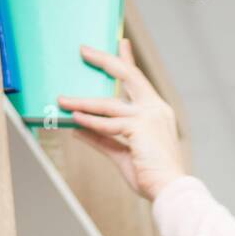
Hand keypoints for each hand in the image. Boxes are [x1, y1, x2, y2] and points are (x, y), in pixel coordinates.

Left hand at [58, 40, 185, 202]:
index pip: (139, 81)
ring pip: (109, 104)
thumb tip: (78, 129)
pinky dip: (90, 122)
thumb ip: (102, 140)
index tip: (121, 44)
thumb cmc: (153, 177)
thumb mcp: (124, 155)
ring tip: (64, 100)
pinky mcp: (139, 128)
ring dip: (84, 102)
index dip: (128, 61)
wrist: (171, 191)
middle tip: (84, 50)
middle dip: (104, 60)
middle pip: (127, 76)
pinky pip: (108, 124)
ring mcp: (148, 116)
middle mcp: (154, 109)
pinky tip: (75, 119)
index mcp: (157, 113)